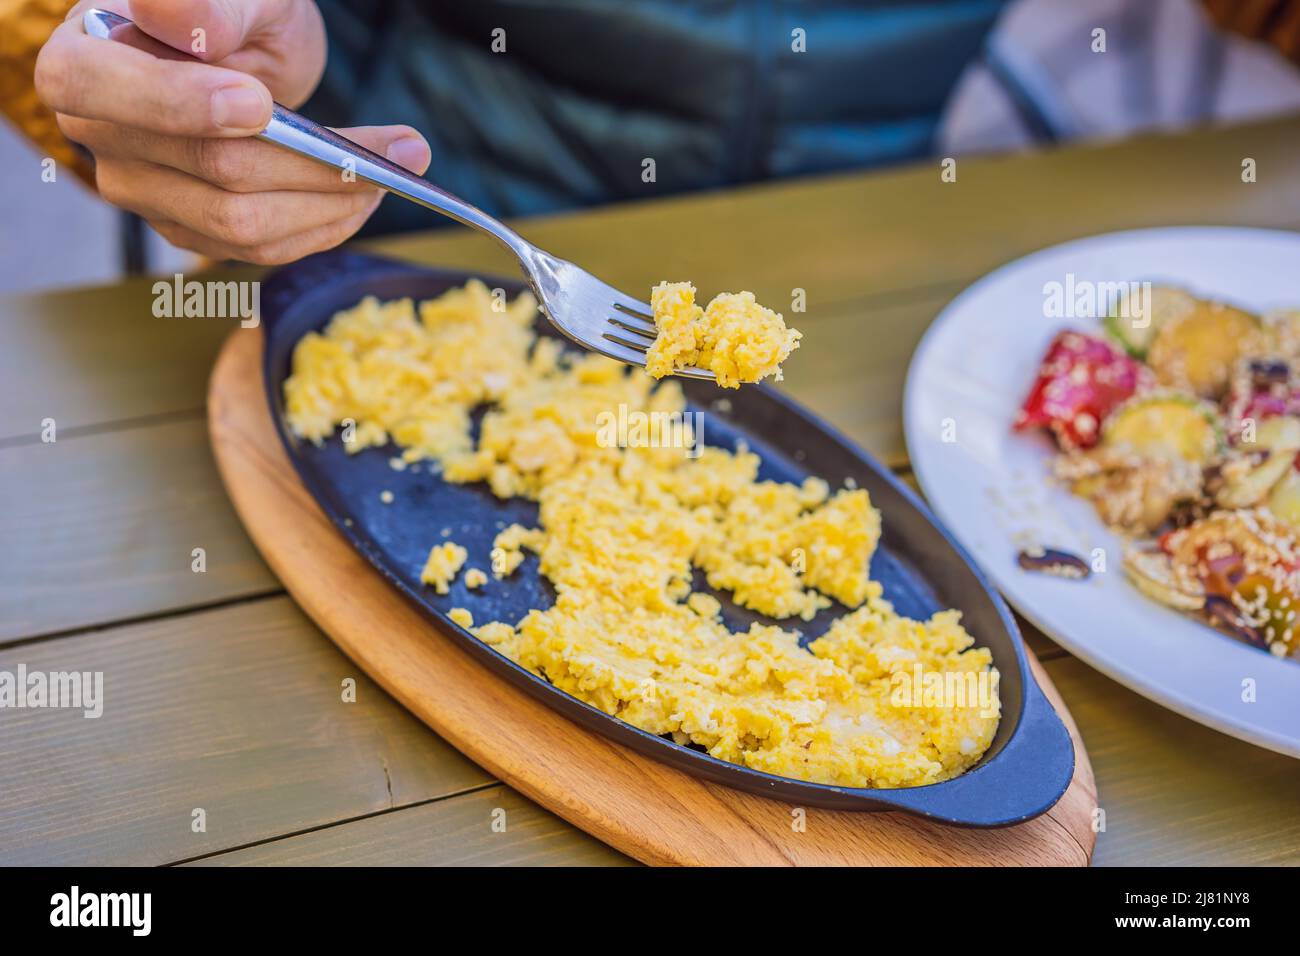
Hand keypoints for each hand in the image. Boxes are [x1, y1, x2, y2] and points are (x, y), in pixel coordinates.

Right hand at [36, 0, 430, 264]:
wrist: (241, 47)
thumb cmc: (233, 8)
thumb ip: (215, 1)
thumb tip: (187, 20)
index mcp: (86, 54)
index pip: (99, 89)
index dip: (180, 104)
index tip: (260, 103)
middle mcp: (101, 131)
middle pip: (211, 167)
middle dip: (316, 162)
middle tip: (403, 146)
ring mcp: (141, 189)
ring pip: (242, 223)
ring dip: (334, 203)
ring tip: (397, 168)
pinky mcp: (188, 227)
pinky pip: (259, 248)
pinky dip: (324, 226)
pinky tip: (363, 196)